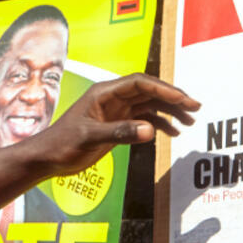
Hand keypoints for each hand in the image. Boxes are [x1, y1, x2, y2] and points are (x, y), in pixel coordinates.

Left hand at [28, 73, 199, 175]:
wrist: (47, 158)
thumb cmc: (62, 144)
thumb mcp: (89, 138)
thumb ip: (119, 133)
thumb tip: (149, 130)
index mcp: (104, 93)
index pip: (140, 83)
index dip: (164, 89)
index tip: (183, 99)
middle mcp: (112, 98)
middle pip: (149, 91)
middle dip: (173, 98)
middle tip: (195, 107)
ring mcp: (115, 111)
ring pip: (149, 105)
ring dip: (169, 111)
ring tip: (189, 121)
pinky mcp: (116, 125)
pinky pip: (143, 120)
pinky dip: (159, 124)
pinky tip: (172, 133)